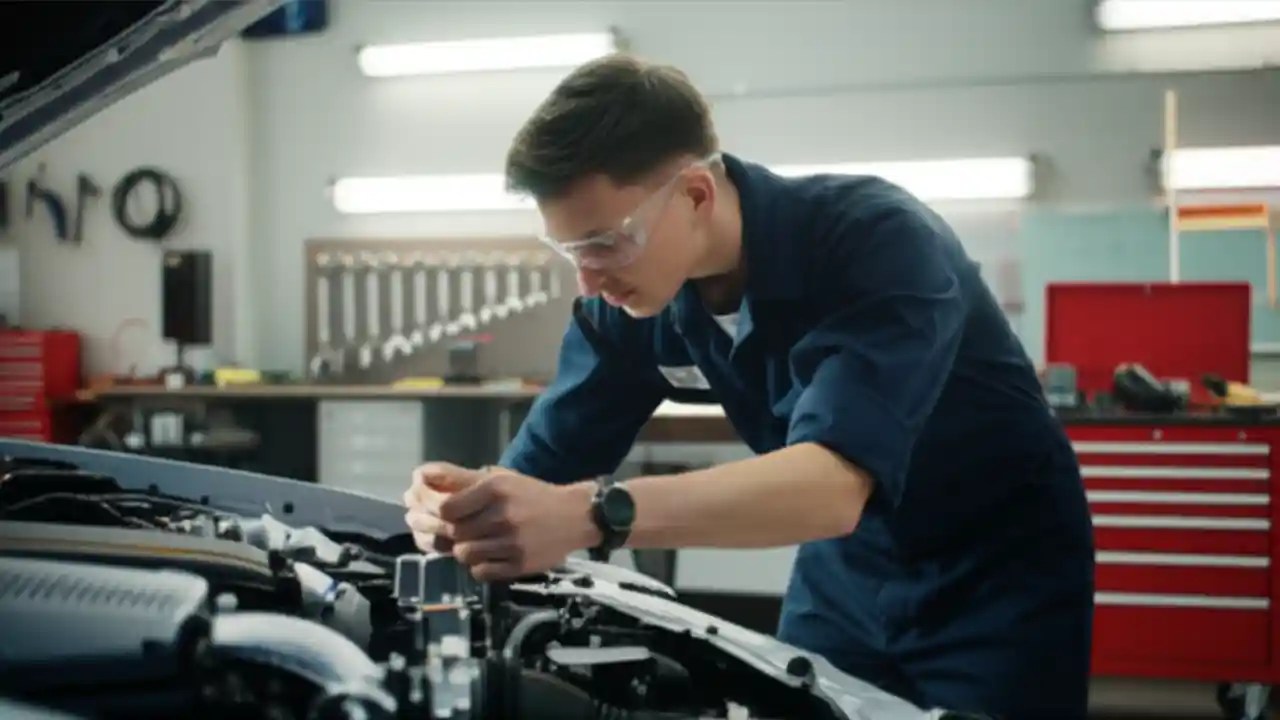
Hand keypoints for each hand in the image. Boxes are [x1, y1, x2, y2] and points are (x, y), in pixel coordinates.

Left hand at [404, 463, 600, 580]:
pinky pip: (481, 572)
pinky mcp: (519, 565)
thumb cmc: (532, 495)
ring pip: (465, 555)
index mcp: (495, 489)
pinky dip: (481, 566)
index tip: (448, 515)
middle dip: (452, 534)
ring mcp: (512, 542)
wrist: (575, 516)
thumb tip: (422, 475)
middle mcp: (502, 515)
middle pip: (454, 533)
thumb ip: (462, 478)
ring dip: (466, 550)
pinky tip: (491, 555)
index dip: (440, 515)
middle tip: (461, 531)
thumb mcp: (500, 479)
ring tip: (479, 542)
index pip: (447, 509)